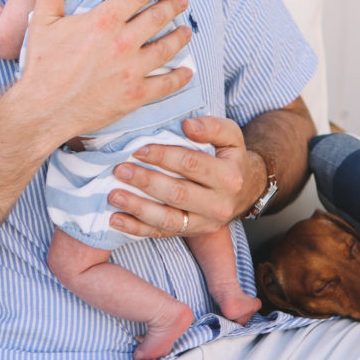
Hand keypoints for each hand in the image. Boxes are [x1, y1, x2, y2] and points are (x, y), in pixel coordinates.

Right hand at [18, 0, 194, 146]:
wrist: (42, 109)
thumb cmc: (41, 65)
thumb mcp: (42, 20)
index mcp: (103, 21)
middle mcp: (122, 43)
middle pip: (157, 18)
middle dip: (173, 6)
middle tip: (182, 0)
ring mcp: (131, 70)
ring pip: (166, 48)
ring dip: (179, 37)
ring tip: (187, 31)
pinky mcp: (134, 95)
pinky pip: (165, 84)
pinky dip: (179, 77)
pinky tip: (187, 71)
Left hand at [108, 116, 250, 238]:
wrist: (245, 189)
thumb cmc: (229, 157)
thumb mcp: (231, 136)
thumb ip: (212, 126)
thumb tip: (188, 126)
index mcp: (229, 176)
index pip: (191, 165)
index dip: (163, 157)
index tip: (139, 149)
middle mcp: (219, 204)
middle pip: (177, 193)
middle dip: (146, 182)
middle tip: (120, 169)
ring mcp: (205, 222)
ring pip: (168, 219)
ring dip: (138, 208)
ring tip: (114, 195)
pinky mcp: (192, 233)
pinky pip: (162, 233)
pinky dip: (137, 229)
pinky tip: (116, 220)